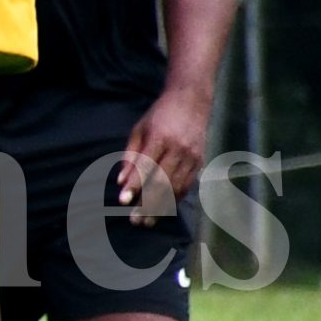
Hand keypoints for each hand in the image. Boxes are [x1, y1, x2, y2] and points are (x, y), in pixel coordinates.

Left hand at [119, 87, 208, 226]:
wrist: (192, 99)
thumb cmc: (159, 115)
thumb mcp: (139, 129)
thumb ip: (130, 156)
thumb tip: (120, 182)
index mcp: (161, 138)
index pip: (146, 167)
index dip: (134, 185)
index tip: (123, 201)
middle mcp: (179, 149)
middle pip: (162, 182)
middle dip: (148, 203)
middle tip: (134, 220)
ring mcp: (192, 156)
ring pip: (176, 187)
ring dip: (161, 207)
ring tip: (146, 221)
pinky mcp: (200, 161)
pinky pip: (187, 185)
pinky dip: (174, 199)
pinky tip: (163, 209)